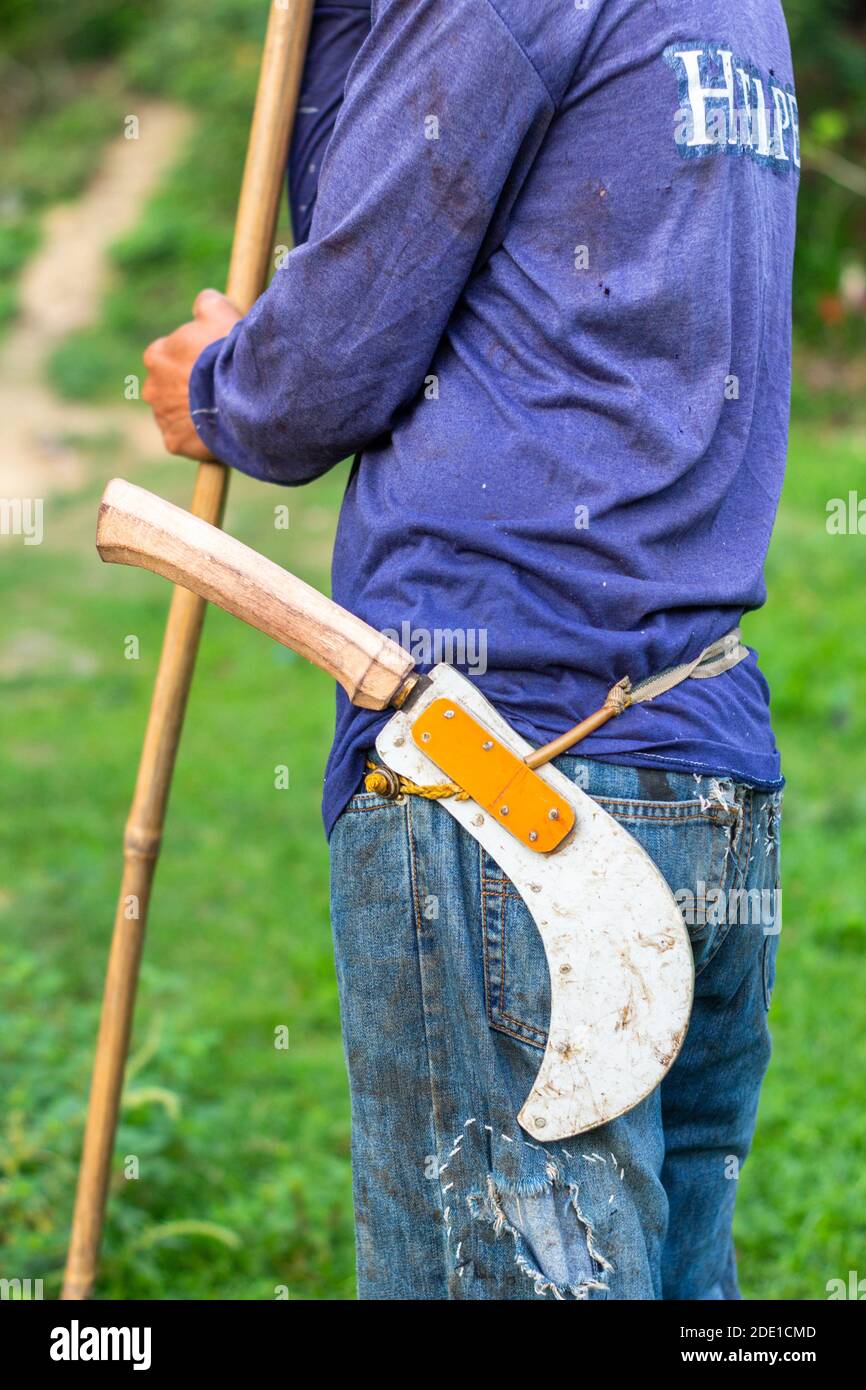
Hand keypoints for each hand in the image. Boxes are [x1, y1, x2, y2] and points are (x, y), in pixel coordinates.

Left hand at [142, 289, 241, 459]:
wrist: (238, 395)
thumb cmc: (226, 352)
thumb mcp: (221, 313)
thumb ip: (207, 303)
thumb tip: (204, 300)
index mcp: (156, 356)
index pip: (169, 357)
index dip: (191, 360)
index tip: (210, 364)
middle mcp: (151, 387)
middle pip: (169, 388)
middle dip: (187, 389)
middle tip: (216, 389)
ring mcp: (161, 417)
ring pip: (176, 415)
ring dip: (192, 414)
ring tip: (219, 412)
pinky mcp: (173, 442)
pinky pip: (185, 440)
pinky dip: (198, 437)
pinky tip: (217, 430)